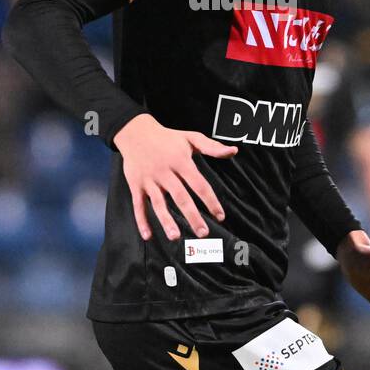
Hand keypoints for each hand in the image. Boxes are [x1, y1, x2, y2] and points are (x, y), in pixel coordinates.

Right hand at [112, 113, 237, 241]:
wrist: (135, 132)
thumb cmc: (167, 137)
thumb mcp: (191, 138)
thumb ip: (212, 147)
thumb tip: (234, 151)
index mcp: (181, 161)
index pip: (199, 184)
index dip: (210, 201)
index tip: (220, 216)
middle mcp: (165, 172)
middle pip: (180, 197)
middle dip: (192, 216)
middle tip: (203, 233)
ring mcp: (149, 180)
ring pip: (158, 203)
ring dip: (166, 221)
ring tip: (175, 237)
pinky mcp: (136, 185)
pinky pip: (138, 205)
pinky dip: (141, 221)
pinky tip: (148, 236)